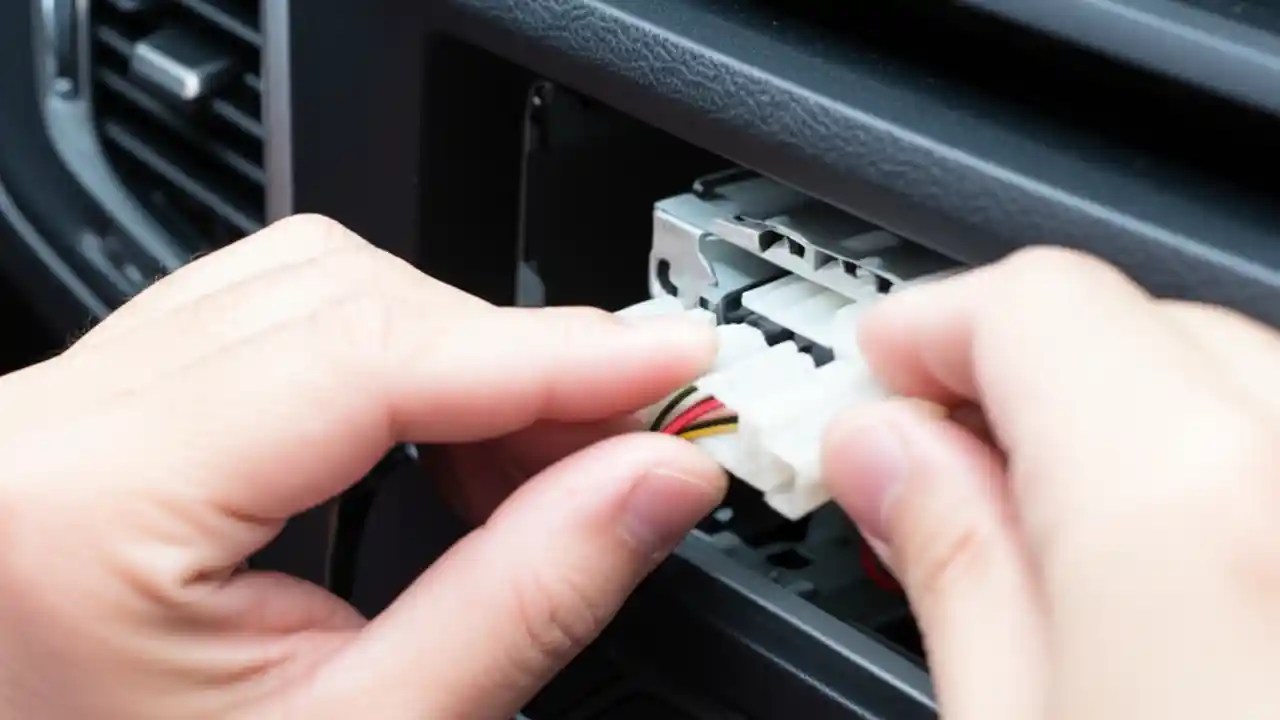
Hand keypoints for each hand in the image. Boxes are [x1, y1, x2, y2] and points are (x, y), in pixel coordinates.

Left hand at [0, 215, 726, 719]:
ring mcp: (70, 412)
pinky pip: (271, 323)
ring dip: (458, 358)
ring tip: (541, 455)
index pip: (365, 358)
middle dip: (516, 363)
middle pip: (344, 300)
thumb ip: (526, 600)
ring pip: (312, 288)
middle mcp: (51, 428)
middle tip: (630, 435)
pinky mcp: (108, 419)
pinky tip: (448, 442)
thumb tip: (652, 479)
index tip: (667, 363)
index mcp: (84, 508)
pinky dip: (392, 365)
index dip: (549, 352)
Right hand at [823, 247, 1279, 718]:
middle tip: (932, 459)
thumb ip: (951, 576)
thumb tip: (889, 456)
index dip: (930, 326)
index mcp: (1189, 516)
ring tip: (1044, 533)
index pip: (1039, 305)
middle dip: (1022, 375)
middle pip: (1142, 330)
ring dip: (1126, 427)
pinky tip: (1169, 583)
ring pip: (1237, 388)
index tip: (879, 372)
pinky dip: (1223, 482)